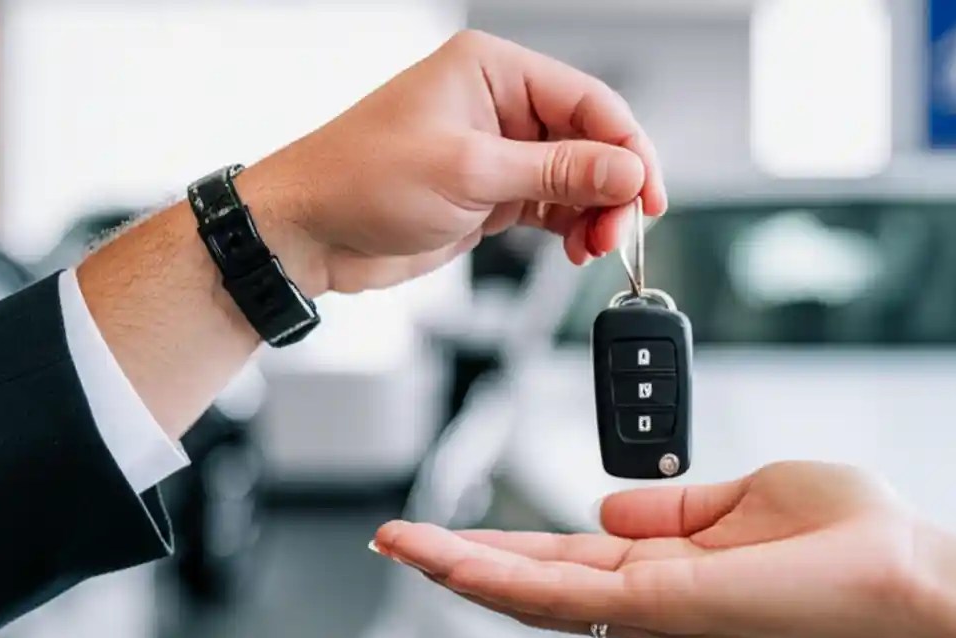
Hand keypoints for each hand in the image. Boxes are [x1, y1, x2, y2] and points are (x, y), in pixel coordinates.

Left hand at [242, 30, 666, 296]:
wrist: (308, 233)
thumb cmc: (358, 179)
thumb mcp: (470, 173)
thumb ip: (557, 173)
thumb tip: (625, 169)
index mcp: (492, 70)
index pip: (588, 101)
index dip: (628, 148)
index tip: (647, 195)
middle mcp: (498, 104)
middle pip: (589, 140)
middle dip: (612, 188)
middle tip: (620, 231)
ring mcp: (496, 150)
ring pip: (575, 178)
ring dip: (594, 214)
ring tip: (595, 247)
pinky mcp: (490, 191)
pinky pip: (551, 205)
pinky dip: (570, 228)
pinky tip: (577, 248)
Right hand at [374, 462, 927, 637]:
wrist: (904, 568)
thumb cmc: (845, 536)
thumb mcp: (739, 498)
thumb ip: (671, 509)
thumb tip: (610, 504)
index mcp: (667, 569)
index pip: (564, 560)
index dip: (502, 545)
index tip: (449, 531)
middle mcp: (652, 599)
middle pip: (536, 584)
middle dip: (462, 564)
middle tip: (396, 541)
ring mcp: (657, 608)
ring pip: (538, 594)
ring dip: (465, 570)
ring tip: (405, 546)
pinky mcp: (670, 603)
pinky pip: (573, 592)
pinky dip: (509, 578)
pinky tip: (464, 561)